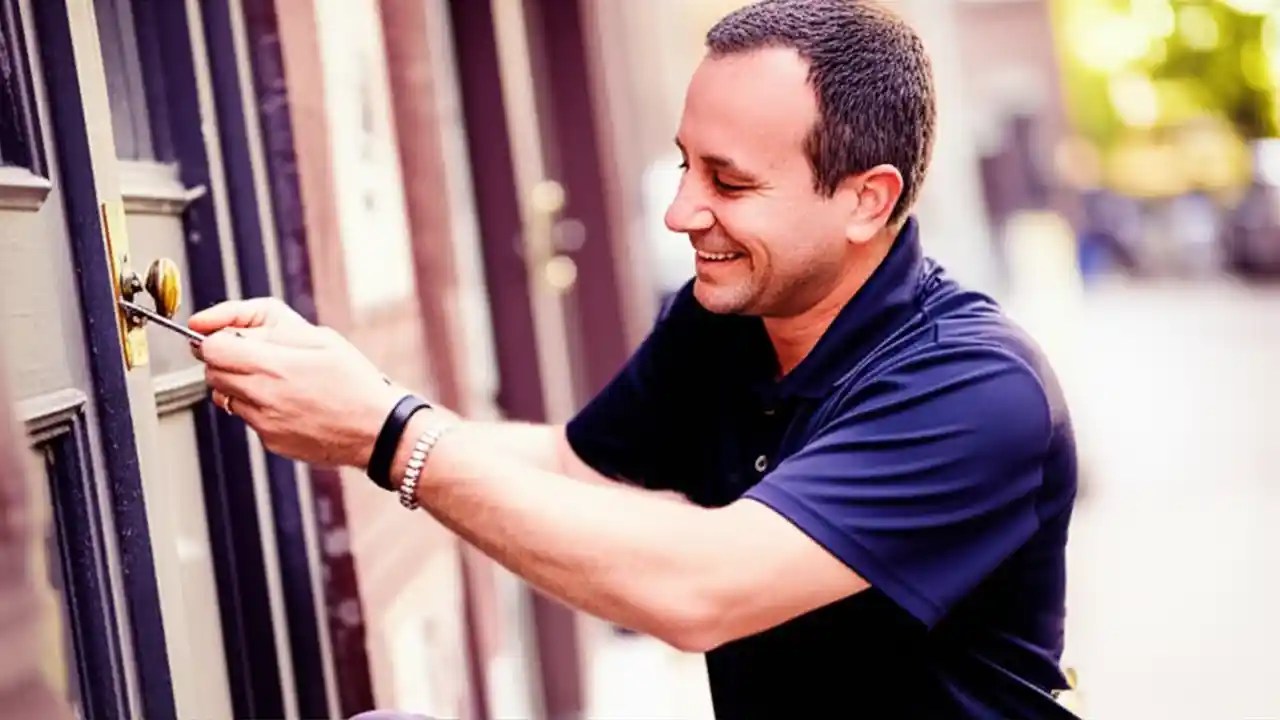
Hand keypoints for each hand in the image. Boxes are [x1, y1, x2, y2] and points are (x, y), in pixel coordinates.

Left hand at [193, 300, 402, 467]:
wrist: (379, 430)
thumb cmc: (355, 381)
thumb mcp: (318, 336)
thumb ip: (265, 327)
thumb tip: (215, 327)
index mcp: (272, 365)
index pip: (210, 347)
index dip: (218, 337)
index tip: (234, 336)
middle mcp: (261, 396)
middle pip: (212, 372)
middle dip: (228, 359)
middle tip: (262, 356)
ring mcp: (263, 423)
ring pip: (226, 396)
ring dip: (242, 384)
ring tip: (280, 381)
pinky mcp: (270, 442)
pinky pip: (248, 418)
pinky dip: (260, 408)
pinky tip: (291, 403)